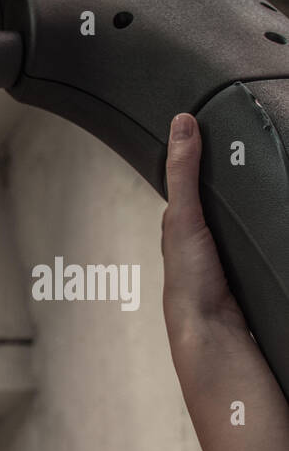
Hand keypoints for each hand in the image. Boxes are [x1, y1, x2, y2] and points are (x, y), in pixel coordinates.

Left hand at [161, 112, 246, 341]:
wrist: (212, 327)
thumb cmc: (189, 281)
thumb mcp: (183, 217)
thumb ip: (184, 174)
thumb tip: (182, 125)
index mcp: (180, 221)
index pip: (192, 179)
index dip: (203, 152)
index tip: (217, 123)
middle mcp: (198, 235)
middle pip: (217, 196)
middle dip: (232, 176)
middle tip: (250, 146)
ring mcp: (221, 251)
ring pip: (236, 216)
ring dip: (249, 200)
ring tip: (265, 172)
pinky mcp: (242, 264)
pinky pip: (252, 235)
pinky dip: (261, 224)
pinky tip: (270, 219)